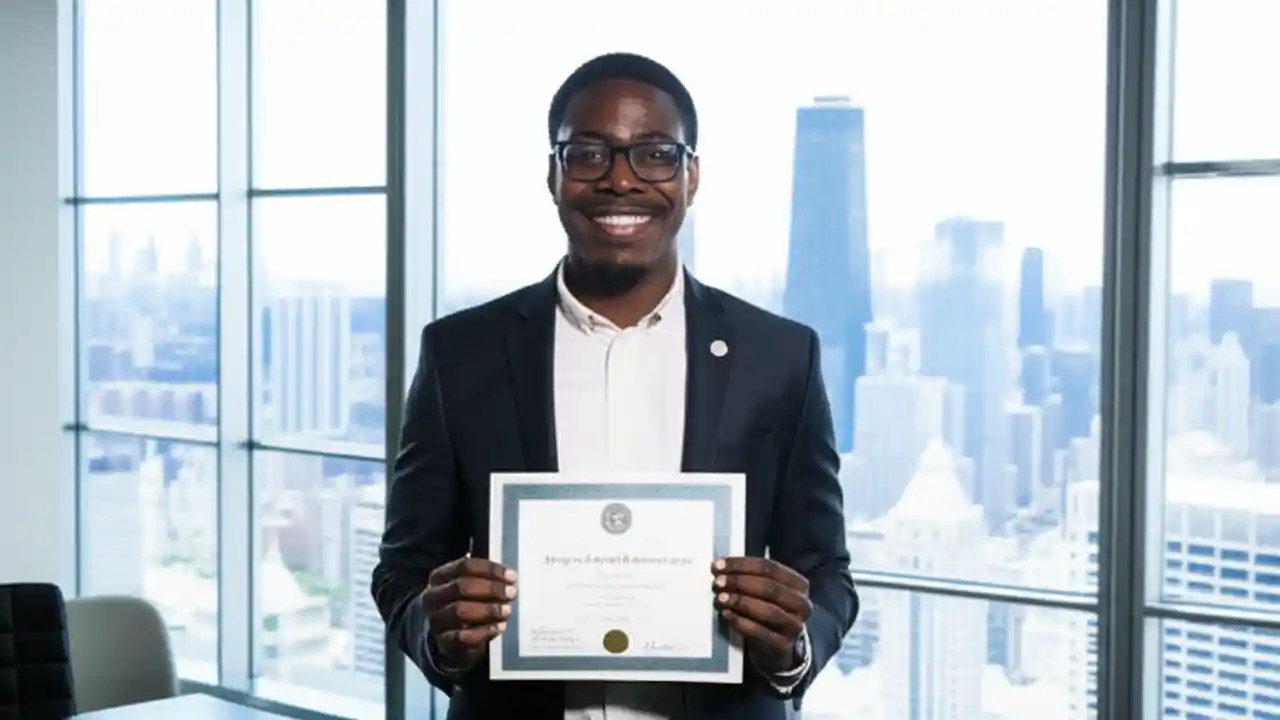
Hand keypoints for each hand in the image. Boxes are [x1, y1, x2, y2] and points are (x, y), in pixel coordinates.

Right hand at [420, 556, 517, 671]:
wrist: (446, 637)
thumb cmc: (465, 604)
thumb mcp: (469, 587)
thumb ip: (485, 578)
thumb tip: (509, 577)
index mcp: (439, 577)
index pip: (464, 566)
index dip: (490, 570)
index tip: (512, 576)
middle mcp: (432, 597)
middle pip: (460, 587)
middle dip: (490, 589)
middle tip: (511, 593)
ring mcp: (435, 620)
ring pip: (459, 611)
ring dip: (487, 610)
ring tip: (507, 611)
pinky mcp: (443, 642)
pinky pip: (463, 637)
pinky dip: (484, 631)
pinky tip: (499, 627)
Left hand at [712, 557, 811, 674]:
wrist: (778, 646)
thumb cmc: (768, 609)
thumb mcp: (766, 590)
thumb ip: (750, 576)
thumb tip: (721, 567)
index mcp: (799, 584)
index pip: (770, 568)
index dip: (742, 565)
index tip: (718, 565)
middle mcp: (801, 604)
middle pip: (769, 588)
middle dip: (739, 583)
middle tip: (717, 582)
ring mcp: (795, 626)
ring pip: (767, 611)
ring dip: (740, 602)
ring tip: (720, 598)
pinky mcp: (783, 646)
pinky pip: (760, 632)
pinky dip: (741, 622)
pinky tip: (726, 614)